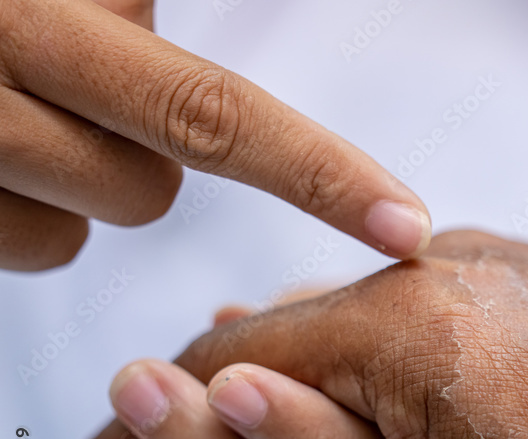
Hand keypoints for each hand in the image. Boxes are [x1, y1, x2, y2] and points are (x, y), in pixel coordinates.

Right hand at [0, 0, 429, 270]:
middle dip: (143, 157)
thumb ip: (145, 9)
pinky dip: (23, 210)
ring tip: (22, 105)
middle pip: (146, 191)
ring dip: (76, 180)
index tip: (406, 229)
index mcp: (55, 8)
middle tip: (92, 90)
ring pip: (80, 223)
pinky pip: (24, 243)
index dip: (321, 176)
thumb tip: (228, 81)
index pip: (214, 112)